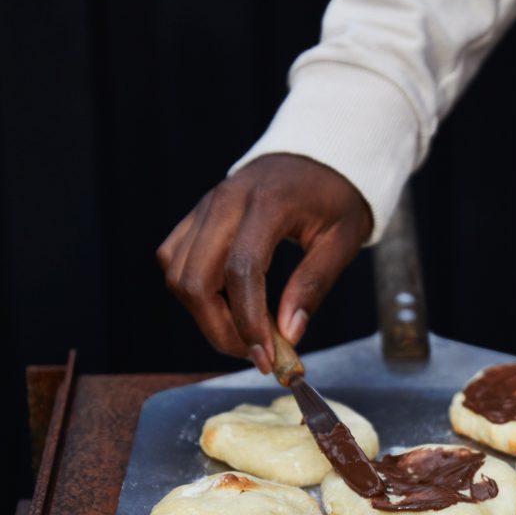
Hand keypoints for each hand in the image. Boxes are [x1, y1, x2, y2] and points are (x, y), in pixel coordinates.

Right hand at [157, 153, 372, 370]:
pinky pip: (173, 259)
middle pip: (195, 279)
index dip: (248, 322)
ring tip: (244, 330)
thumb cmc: (334, 199)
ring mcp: (205, 206)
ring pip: (177, 274)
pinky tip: (226, 304)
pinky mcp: (196, 215)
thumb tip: (288, 335)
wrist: (315, 157)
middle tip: (256, 353)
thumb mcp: (342, 241)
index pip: (241, 271)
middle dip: (220, 329)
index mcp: (267, 203)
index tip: (267, 357)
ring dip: (204, 315)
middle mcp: (225, 201)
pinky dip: (192, 291)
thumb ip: (313, 285)